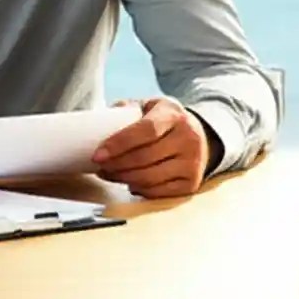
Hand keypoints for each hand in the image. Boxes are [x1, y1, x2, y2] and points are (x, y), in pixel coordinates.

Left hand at [92, 97, 210, 197]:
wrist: (200, 136)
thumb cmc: (166, 121)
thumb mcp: (150, 106)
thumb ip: (126, 110)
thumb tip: (101, 121)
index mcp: (174, 115)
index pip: (146, 130)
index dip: (119, 144)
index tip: (98, 154)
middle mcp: (188, 138)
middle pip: (145, 157)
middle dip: (116, 165)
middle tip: (100, 166)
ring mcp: (192, 163)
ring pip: (150, 178)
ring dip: (124, 179)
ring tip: (109, 174)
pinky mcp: (191, 183)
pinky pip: (158, 192)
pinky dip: (139, 190)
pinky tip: (129, 183)